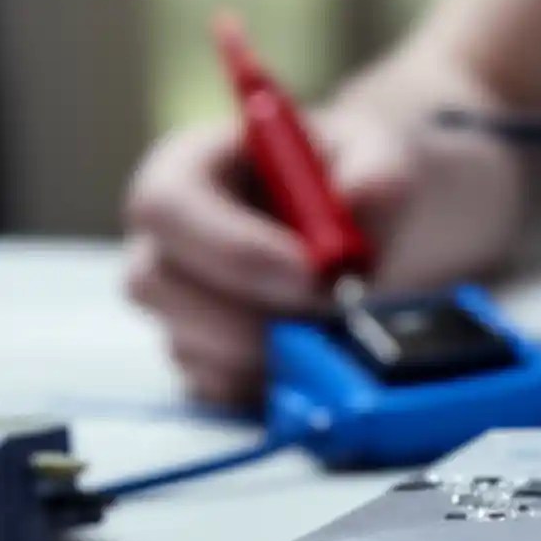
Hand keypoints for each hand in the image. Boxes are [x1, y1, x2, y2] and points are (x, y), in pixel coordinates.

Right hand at [124, 109, 519, 406]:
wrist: (386, 224)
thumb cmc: (364, 175)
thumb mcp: (383, 153)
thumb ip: (376, 172)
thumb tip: (360, 199)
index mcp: (191, 165)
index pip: (167, 206)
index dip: (230, 249)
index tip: (310, 275)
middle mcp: (170, 238)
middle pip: (155, 284)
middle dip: (244, 315)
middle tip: (329, 317)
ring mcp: (183, 303)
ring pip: (186, 344)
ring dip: (264, 352)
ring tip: (337, 333)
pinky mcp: (210, 355)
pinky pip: (216, 387)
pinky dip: (269, 385)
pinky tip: (321, 361)